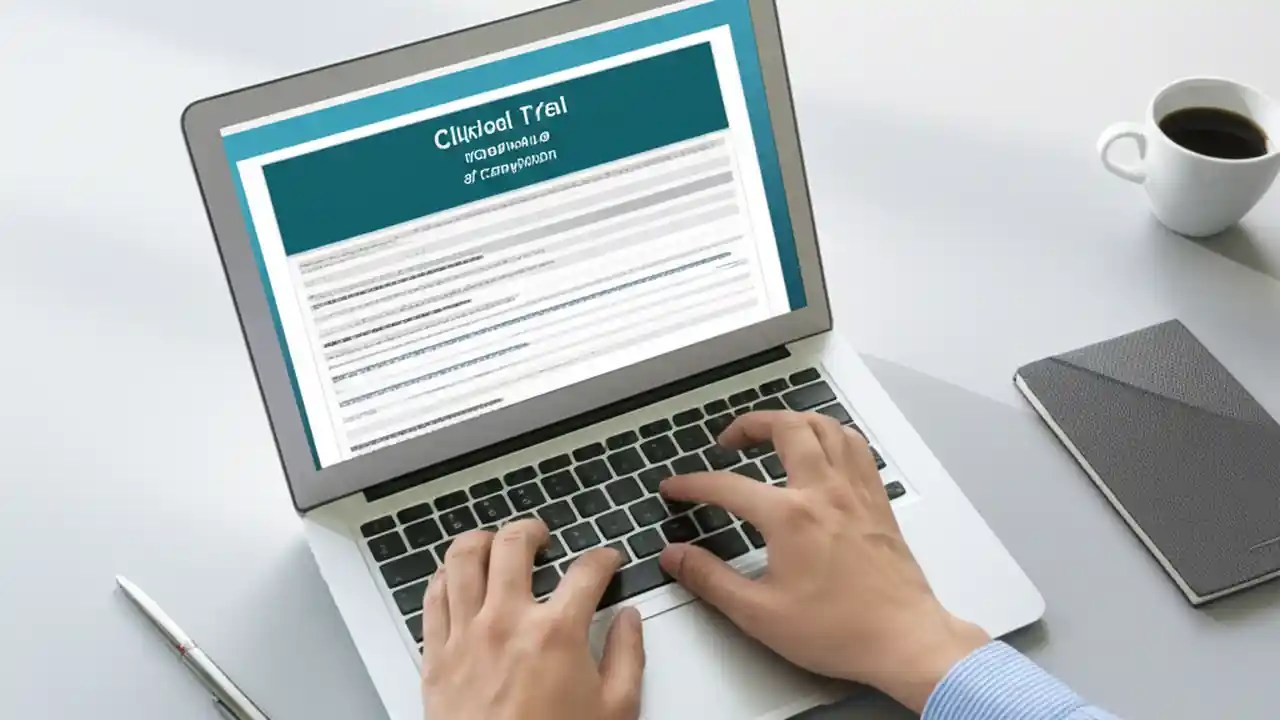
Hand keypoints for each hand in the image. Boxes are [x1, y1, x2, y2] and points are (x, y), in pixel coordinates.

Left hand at [421, 521, 643, 719]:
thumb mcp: (616, 710)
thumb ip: (628, 656)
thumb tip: (629, 620)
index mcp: (557, 634)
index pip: (587, 571)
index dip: (604, 558)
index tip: (606, 561)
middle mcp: (507, 623)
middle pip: (513, 544)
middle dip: (532, 530)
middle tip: (543, 535)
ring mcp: (465, 635)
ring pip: (463, 559)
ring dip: (482, 540)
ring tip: (495, 542)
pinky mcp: (435, 655)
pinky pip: (433, 597)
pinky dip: (445, 576)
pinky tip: (456, 575)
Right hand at [658, 411, 988, 711]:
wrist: (903, 640)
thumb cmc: (839, 630)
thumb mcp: (758, 613)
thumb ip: (709, 579)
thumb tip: (674, 556)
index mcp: (790, 517)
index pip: (727, 486)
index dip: (692, 484)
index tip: (676, 488)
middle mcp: (824, 492)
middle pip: (786, 427)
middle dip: (750, 424)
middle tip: (728, 440)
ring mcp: (855, 492)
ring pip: (826, 427)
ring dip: (794, 421)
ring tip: (773, 433)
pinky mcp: (877, 502)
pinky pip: (856, 448)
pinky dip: (833, 437)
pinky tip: (823, 451)